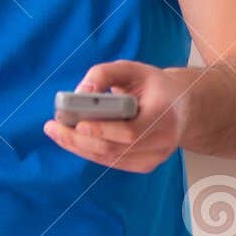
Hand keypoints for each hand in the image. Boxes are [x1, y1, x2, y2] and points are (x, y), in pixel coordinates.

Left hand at [43, 60, 200, 172]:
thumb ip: (104, 74)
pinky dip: (89, 151)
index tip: (79, 123)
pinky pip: (112, 162)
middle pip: (115, 149)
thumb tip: (80, 92)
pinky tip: (72, 139)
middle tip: (53, 127)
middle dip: (79, 139)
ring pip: (110, 159)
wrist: (182, 107)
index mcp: (164, 115)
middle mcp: (163, 141)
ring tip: (56, 131)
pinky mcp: (145, 165)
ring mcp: (155, 158)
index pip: (131, 132)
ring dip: (79, 146)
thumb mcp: (132, 69)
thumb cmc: (154, 86)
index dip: (103, 130)